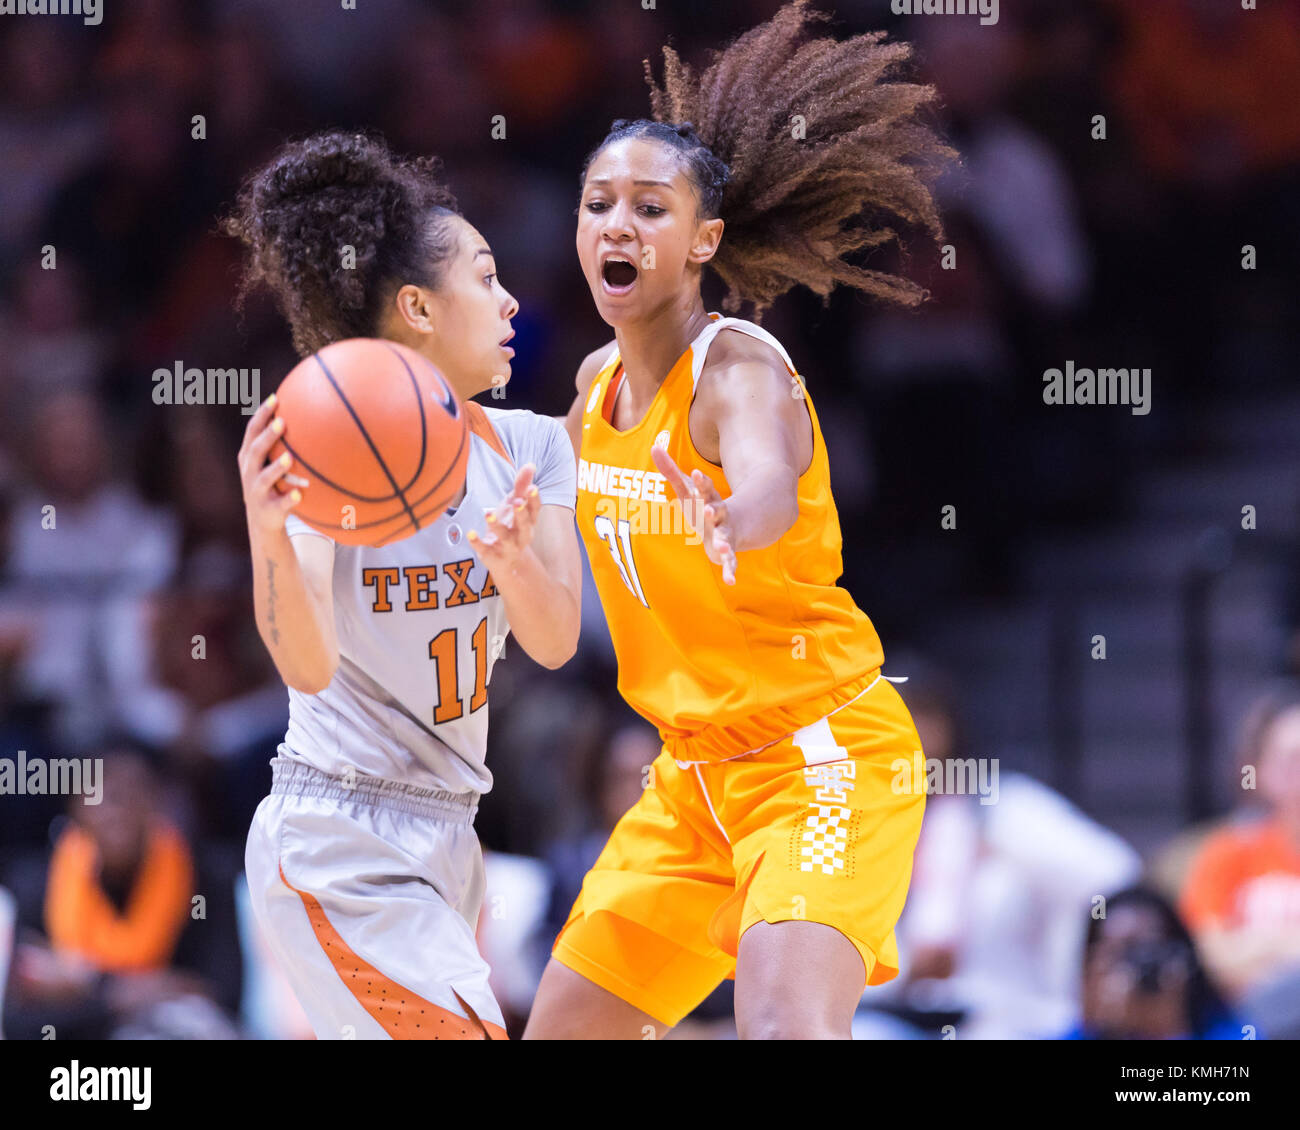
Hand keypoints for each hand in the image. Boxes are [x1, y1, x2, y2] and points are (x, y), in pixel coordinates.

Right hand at [238, 393, 304, 538]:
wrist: (263, 522)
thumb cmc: (272, 484)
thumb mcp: (270, 463)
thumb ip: (282, 443)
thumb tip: (309, 413)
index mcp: (249, 457)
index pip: (252, 431)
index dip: (262, 415)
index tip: (275, 399)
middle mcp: (249, 472)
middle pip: (255, 450)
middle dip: (267, 436)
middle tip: (282, 422)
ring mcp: (257, 491)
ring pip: (265, 478)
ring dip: (276, 467)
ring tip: (289, 458)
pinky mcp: (268, 510)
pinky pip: (280, 504)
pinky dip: (289, 499)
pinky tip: (300, 495)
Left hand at [468, 463, 539, 572]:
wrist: (507, 563)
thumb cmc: (511, 526)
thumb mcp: (515, 505)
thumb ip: (521, 486)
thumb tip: (530, 464)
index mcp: (529, 522)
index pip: (535, 510)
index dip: (534, 499)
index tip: (532, 487)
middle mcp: (521, 535)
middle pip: (523, 525)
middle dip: (521, 514)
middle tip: (517, 501)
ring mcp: (507, 547)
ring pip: (505, 538)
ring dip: (497, 526)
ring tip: (488, 513)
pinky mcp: (492, 556)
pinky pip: (485, 550)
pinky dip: (477, 542)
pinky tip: (470, 533)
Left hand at [651, 445, 736, 583]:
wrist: (734, 526)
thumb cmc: (703, 506)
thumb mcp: (687, 490)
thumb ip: (671, 471)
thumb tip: (654, 446)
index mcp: (709, 499)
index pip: (705, 488)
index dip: (701, 482)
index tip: (696, 474)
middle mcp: (720, 515)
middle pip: (718, 511)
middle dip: (714, 511)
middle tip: (709, 511)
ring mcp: (726, 533)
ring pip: (727, 538)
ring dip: (725, 543)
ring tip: (724, 548)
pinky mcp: (728, 551)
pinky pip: (731, 562)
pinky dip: (731, 570)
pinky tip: (730, 581)